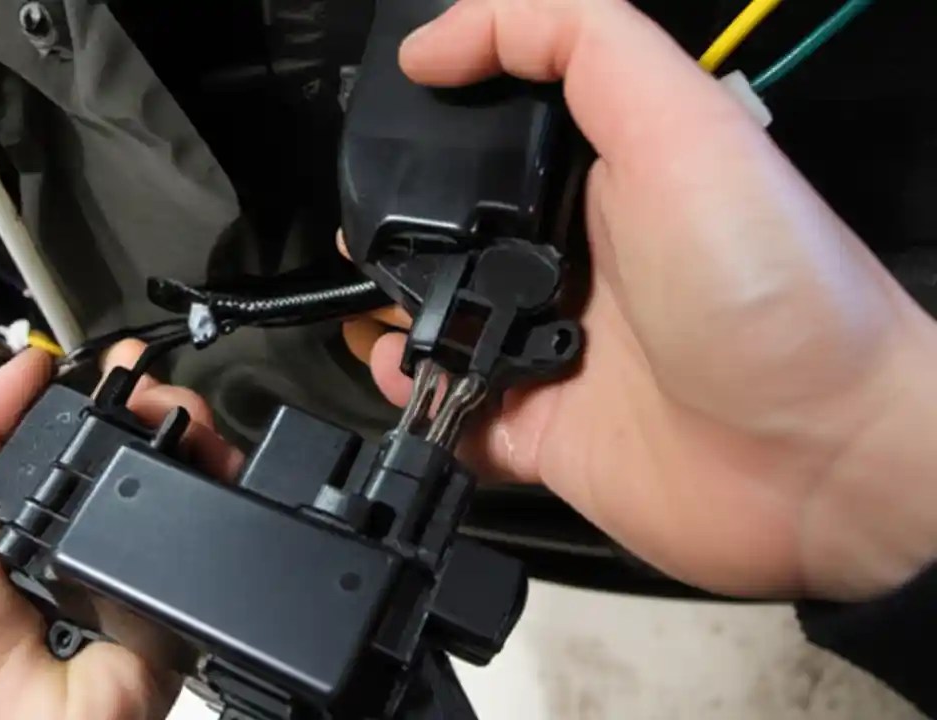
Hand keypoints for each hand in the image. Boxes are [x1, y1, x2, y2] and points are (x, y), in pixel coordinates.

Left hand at [0, 343, 240, 719]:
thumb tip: (29, 361)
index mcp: (21, 510)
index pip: (75, 433)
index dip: (103, 392)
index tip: (125, 363)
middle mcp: (80, 535)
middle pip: (137, 450)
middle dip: (159, 406)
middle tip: (159, 394)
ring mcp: (131, 570)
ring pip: (183, 487)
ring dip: (196, 442)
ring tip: (191, 426)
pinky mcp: (175, 603)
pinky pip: (206, 544)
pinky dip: (217, 502)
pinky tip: (213, 472)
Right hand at [362, 0, 936, 599]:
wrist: (822, 460)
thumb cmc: (777, 292)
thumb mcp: (679, 122)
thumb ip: (576, 43)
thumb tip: (450, 35)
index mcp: (613, 174)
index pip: (504, 126)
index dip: (444, 117)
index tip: (396, 109)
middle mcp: (584, 258)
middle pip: (458, 231)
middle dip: (399, 230)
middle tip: (368, 231)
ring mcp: (562, 345)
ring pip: (446, 324)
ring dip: (400, 320)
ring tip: (380, 314)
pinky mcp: (549, 428)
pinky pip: (458, 413)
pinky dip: (423, 404)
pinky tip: (418, 387)